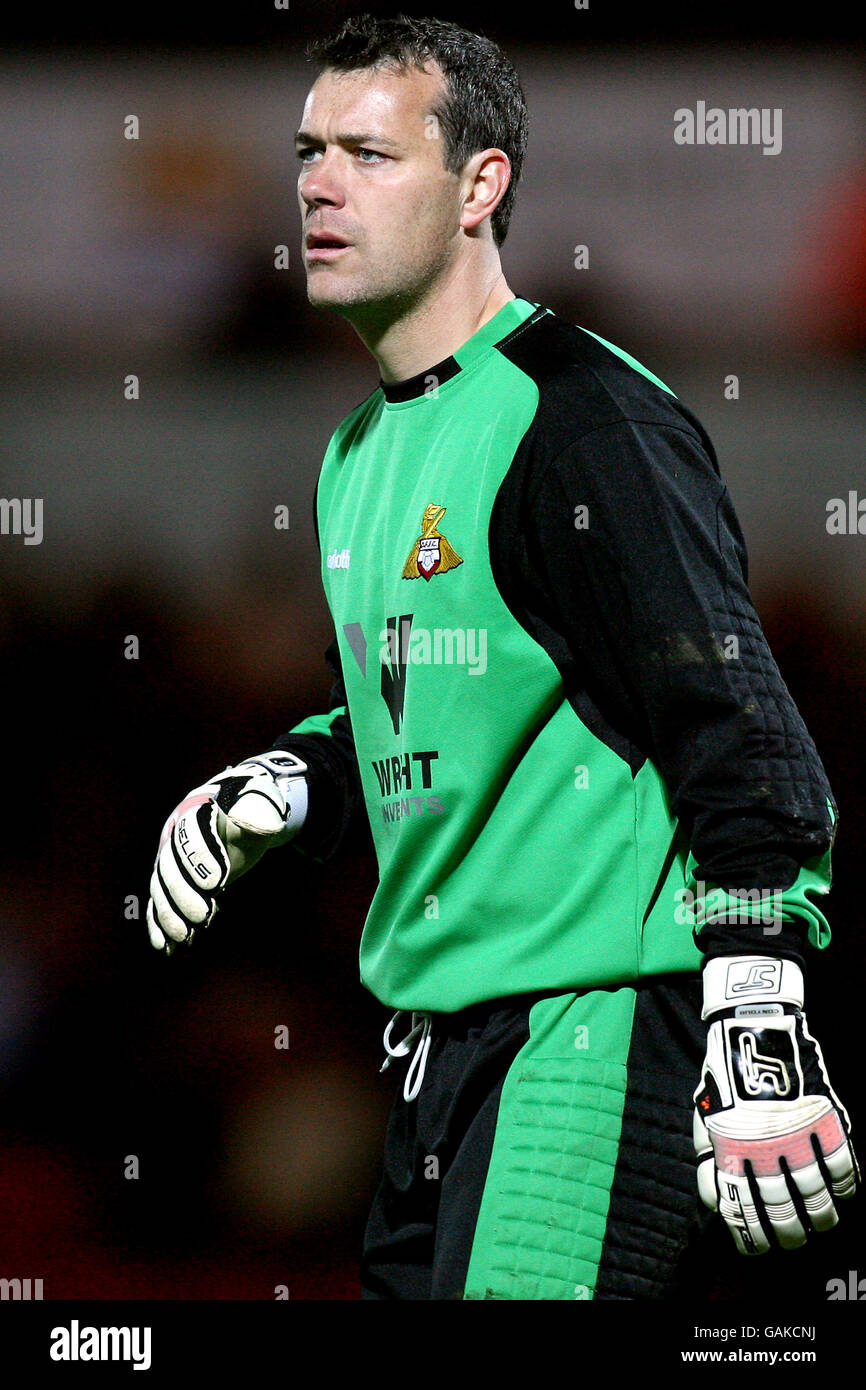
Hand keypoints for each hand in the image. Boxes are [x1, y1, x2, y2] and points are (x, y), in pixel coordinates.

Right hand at [146, 750, 307, 953]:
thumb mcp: (263, 804)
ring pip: (160, 888)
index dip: (199, 857)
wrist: (237, 812)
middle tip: (204, 916)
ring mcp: (168, 859)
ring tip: (186, 937)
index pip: (190, 831)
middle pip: (169, 865)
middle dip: (183, 893)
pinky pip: (158, 903)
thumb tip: (261, 823)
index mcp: (196, 808)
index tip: (218, 883)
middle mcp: (174, 834)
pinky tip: (166, 947)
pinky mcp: (170, 882)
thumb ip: (262, 811)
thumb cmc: (252, 807)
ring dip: (169, 914)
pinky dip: (159, 925)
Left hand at [693, 954, 858, 1253]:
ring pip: (816, 1194)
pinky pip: (841, 1163)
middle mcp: (764, 1147)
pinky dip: (845, 1184)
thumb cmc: (724, 1076)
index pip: (743, 1210)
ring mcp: (797, 1133)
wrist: (752, 1028)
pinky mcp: (824, 1117)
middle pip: (782, 1210)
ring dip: (821, 1217)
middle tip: (793, 1242)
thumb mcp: (704, 1117)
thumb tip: (717, 1204)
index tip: (758, 1250)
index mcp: (730, 1149)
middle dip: (788, 1234)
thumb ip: (709, 1162)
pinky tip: (842, 1193)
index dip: (752, 1238)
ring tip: (821, 1226)